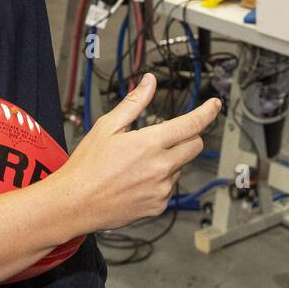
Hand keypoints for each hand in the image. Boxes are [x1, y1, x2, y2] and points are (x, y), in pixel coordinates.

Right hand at [57, 73, 216, 231]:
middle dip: (186, 137)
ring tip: (136, 165)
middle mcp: (161, 167)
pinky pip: (169, 188)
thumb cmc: (87, 165)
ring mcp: (162, 189)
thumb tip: (150, 81)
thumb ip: (134, 103)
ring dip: (169, 161)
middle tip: (163, 137)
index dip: (207, 112)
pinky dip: (159, 181)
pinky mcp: (158, 206)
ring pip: (180, 167)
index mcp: (150, 143)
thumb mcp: (107, 126)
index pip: (191, 124)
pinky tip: (135, 181)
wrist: (74, 204)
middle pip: (194, 146)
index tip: (215, 105)